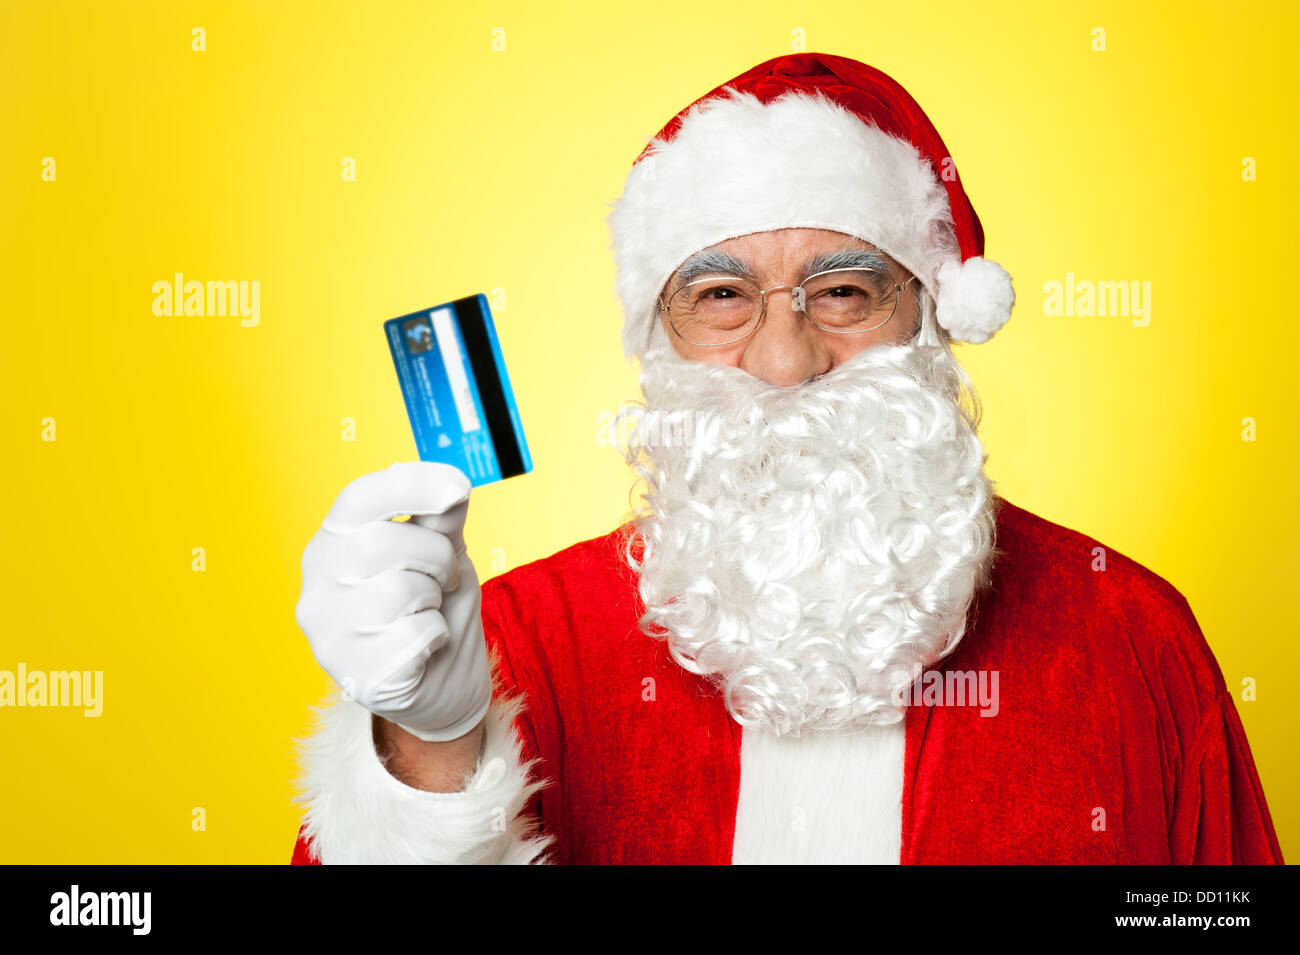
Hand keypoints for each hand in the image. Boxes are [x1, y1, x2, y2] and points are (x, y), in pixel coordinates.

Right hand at [296, 462, 490, 741]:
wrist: (442, 685)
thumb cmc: (434, 609)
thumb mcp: (443, 555)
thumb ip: (441, 521)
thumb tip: (452, 486)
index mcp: (334, 541)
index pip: (358, 499)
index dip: (410, 485)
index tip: (458, 488)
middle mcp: (317, 583)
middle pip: (383, 543)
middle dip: (435, 556)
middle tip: (447, 577)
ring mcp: (328, 632)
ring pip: (398, 590)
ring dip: (435, 598)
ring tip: (429, 612)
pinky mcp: (353, 674)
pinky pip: (413, 636)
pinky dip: (436, 636)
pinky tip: (425, 647)